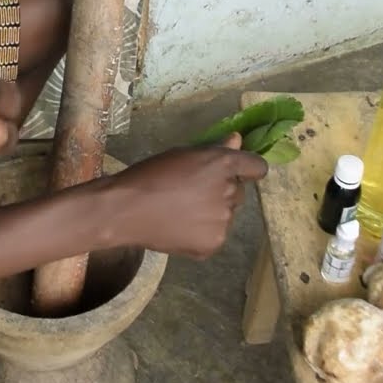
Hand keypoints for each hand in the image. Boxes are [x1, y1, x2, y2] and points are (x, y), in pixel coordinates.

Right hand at [108, 134, 268, 258]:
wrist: (126, 210)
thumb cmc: (150, 175)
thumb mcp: (182, 154)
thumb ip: (214, 150)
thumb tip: (237, 140)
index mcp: (223, 165)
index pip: (257, 167)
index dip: (248, 169)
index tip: (237, 172)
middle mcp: (230, 192)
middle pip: (239, 192)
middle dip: (222, 191)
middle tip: (191, 193)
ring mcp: (223, 221)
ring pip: (227, 214)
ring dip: (212, 212)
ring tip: (181, 212)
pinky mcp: (214, 243)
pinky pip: (215, 234)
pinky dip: (202, 232)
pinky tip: (180, 227)